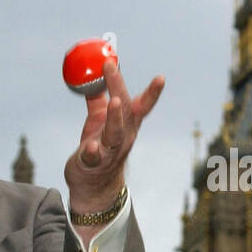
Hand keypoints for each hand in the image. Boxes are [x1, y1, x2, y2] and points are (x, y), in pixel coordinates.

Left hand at [65, 59, 164, 210]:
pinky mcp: (93, 163)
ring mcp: (109, 150)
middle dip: (118, 86)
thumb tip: (93, 77)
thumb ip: (97, 99)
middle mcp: (123, 137)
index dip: (152, 93)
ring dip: (115, 117)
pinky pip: (94, 157)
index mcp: (127, 125)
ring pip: (115, 133)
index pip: (142, 106)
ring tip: (115, 101)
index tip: (161, 78)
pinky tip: (91, 146)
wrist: (92, 185)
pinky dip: (93, 151)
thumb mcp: (98, 121)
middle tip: (111, 66)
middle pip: (126, 111)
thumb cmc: (98, 149)